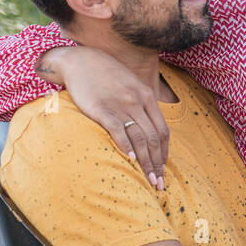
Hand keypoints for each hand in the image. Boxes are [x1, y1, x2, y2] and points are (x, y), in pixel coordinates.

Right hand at [44, 46, 169, 187]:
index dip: (164, 153)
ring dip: (145, 162)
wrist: (81, 61)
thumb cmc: (107, 76)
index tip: (163, 170)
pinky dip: (126, 146)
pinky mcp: (101, 109)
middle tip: (158, 184)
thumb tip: (148, 130)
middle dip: (157, 164)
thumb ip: (142, 105)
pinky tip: (130, 160)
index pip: (162, 131)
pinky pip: (118, 130)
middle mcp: (137, 102)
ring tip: (148, 180)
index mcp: (147, 97)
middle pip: (153, 138)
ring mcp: (120, 105)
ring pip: (139, 138)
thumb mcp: (132, 86)